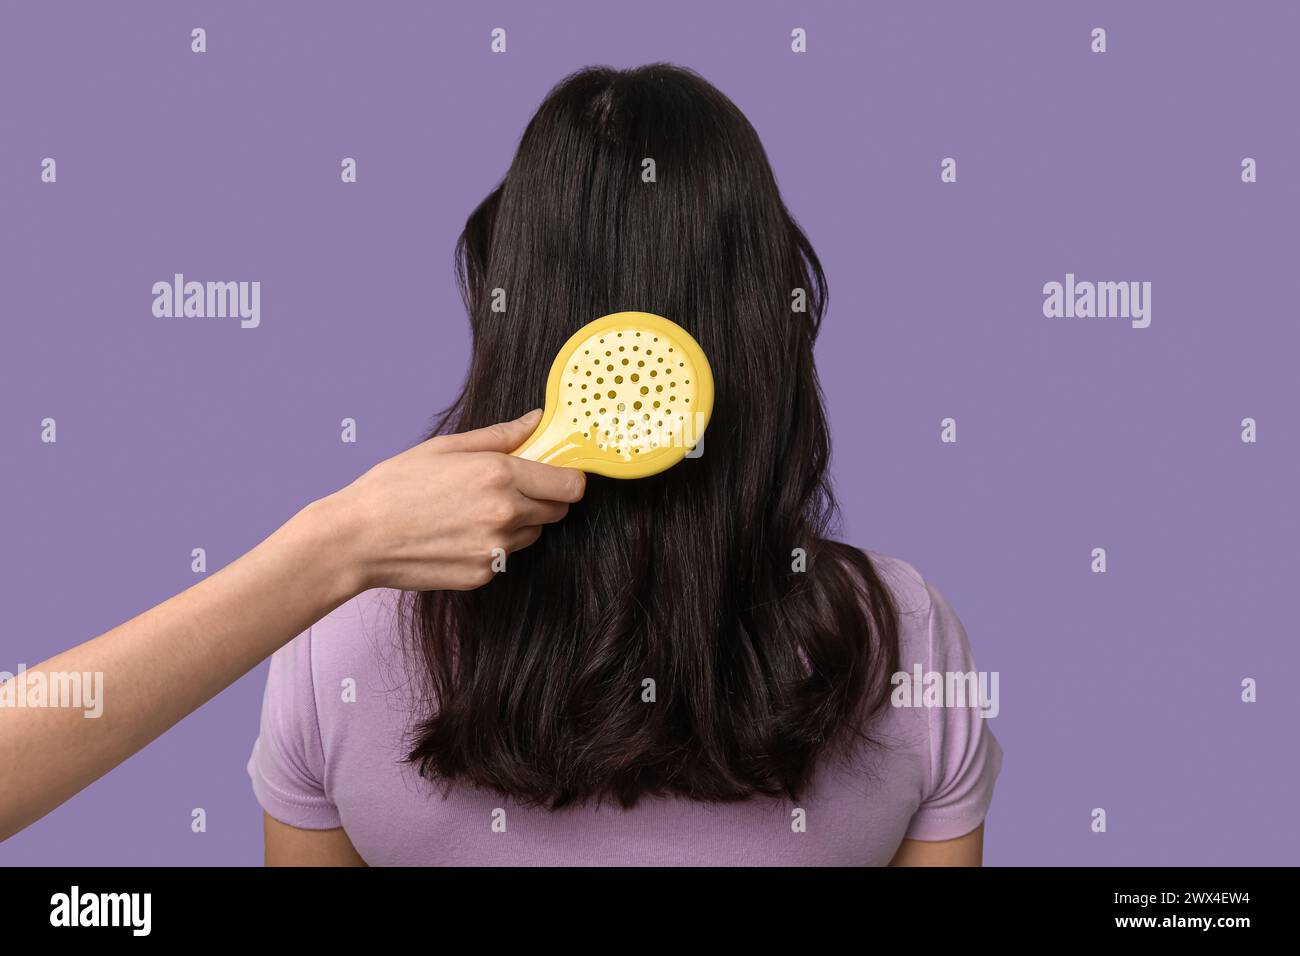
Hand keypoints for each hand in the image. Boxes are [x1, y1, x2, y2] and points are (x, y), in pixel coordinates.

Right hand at [325, 409, 585, 592]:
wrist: (357, 538)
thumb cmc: (394, 486)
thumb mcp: (445, 447)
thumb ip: (500, 435)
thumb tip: (537, 420)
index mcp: (499, 474)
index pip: (571, 485)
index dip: (567, 478)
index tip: (555, 473)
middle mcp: (505, 513)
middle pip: (558, 510)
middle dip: (544, 498)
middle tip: (509, 488)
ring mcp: (496, 548)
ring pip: (533, 533)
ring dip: (518, 522)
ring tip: (474, 511)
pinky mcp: (484, 574)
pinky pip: (506, 557)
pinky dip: (493, 545)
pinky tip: (459, 534)